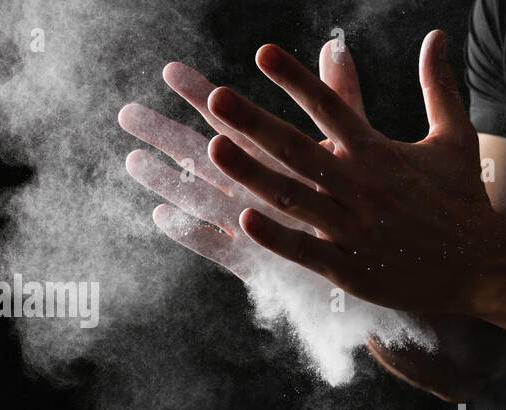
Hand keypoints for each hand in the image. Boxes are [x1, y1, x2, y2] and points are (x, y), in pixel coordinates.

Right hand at [118, 43, 368, 282]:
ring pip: (205, 203)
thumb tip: (335, 46)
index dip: (204, 98)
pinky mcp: (260, 266)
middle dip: (168, 136)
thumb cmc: (359, 207)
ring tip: (133, 161)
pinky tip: (163, 216)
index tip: (171, 71)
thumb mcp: (354, 150)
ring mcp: (255, 230)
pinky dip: (194, 235)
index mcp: (276, 164)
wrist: (377, 266)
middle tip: (128, 113)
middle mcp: (258, 194)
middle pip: (207, 159)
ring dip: (169, 183)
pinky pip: (221, 250)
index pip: (234, 123)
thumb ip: (340, 102)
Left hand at [204, 31, 505, 315]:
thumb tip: (437, 36)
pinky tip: (244, 219)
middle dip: (255, 123)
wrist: (485, 266)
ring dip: (252, 173)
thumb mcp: (455, 138)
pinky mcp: (353, 270)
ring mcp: (355, 229)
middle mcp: (363, 187)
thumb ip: (439, 86)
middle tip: (215, 98)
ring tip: (213, 150)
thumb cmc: (466, 201)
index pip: (332, 107)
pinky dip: (277, 236)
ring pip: (295, 198)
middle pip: (300, 149)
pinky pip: (308, 251)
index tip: (262, 53)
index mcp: (381, 153)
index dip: (296, 79)